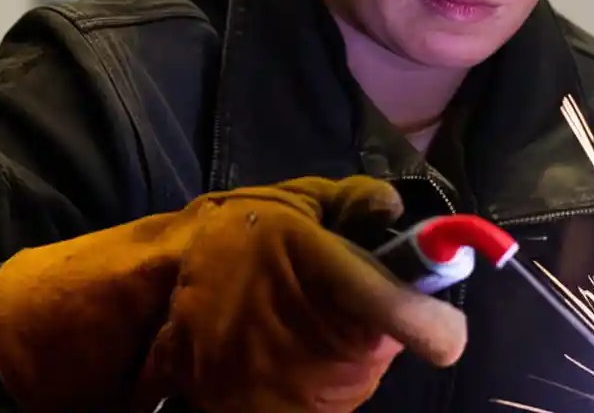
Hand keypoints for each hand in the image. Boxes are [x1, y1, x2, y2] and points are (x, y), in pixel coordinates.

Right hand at [0, 176, 466, 412]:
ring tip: (296, 317)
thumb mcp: (290, 201)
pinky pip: (325, 397)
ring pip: (359, 374)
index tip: (440, 328)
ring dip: (345, 350)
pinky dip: (315, 375)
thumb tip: (393, 207)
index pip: (413, 320)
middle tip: (337, 294)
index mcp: (335, 282)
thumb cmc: (230, 239)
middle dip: (377, 323)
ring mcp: (306, 392)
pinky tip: (282, 348)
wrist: (153, 292)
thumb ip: (351, 201)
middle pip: (389, 348)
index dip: (436, 326)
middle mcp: (329, 346)